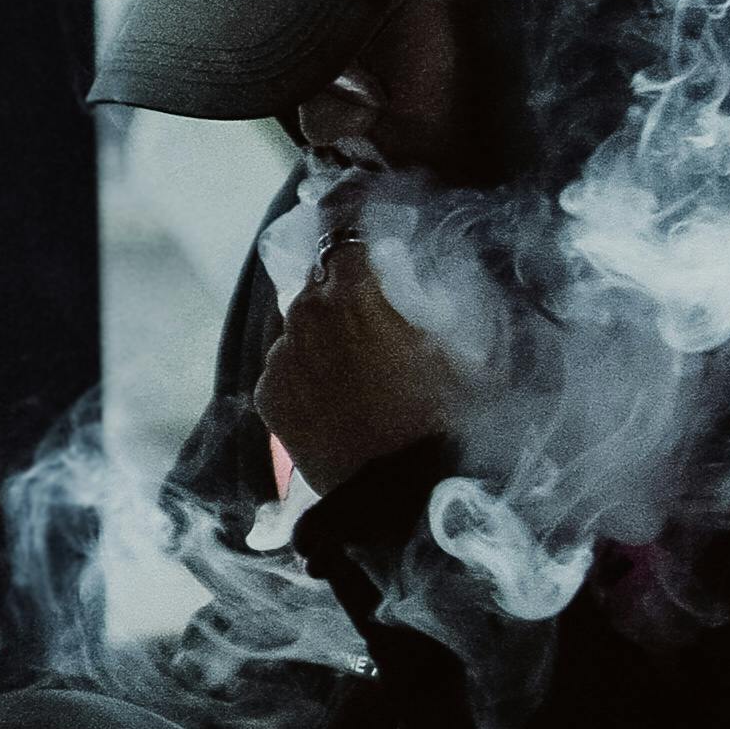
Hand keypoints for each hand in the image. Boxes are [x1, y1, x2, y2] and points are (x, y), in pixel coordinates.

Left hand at [257, 241, 462, 501]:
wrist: (398, 494)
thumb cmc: (441, 419)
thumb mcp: (462, 354)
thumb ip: (446, 308)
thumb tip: (450, 285)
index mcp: (354, 292)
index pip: (346, 234)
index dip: (358, 235)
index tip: (367, 243)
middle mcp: (306, 314)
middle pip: (319, 283)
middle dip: (340, 293)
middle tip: (370, 323)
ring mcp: (281, 356)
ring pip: (298, 329)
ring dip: (320, 338)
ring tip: (353, 374)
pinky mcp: (266, 395)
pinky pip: (284, 370)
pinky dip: (303, 377)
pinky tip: (334, 403)